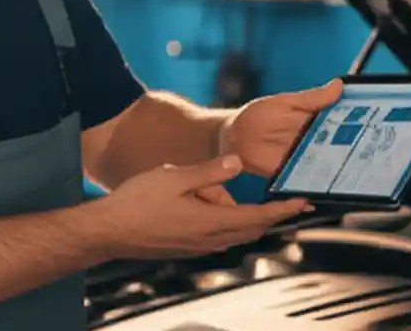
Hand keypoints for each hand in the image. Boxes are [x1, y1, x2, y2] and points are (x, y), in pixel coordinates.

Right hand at [98, 155, 308, 258]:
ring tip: (202, 186)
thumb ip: (210, 172)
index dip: (282, 210)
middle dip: (265, 213)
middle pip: (249, 228)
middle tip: (278, 198)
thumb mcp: (175, 176)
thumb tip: (238, 163)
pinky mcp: (185, 247)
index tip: (302, 203)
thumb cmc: (137, 202)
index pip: (258, 217)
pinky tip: (196, 201)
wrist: (108, 230)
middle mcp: (209, 240)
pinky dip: (216, 218)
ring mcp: (197, 246)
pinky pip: (213, 234)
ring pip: (229, 230)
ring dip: (231, 211)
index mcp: (211, 221)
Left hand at [221, 79, 410, 176]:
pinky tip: (393, 186)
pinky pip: (349, 184)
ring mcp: (333, 159)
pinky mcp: (321, 177)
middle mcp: (341, 139)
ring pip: (377, 164)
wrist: (234, 141)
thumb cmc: (258, 117)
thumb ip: (313, 98)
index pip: (382, 116)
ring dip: (406, 165)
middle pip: (389, 141)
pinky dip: (370, 187)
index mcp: (337, 117)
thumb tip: (339, 86)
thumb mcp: (286, 103)